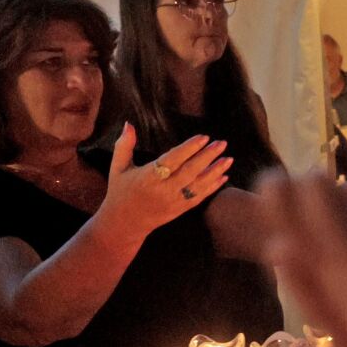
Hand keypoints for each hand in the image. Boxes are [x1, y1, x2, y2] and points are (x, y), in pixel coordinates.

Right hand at [100, 124, 230, 237]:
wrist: (124, 223)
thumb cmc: (121, 191)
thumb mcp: (118, 168)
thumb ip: (124, 145)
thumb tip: (129, 124)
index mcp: (148, 177)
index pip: (172, 160)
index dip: (189, 148)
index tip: (204, 137)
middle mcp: (163, 190)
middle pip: (190, 171)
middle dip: (208, 156)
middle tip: (222, 143)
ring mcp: (174, 201)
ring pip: (199, 185)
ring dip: (216, 171)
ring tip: (229, 158)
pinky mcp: (181, 209)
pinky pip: (200, 197)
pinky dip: (213, 187)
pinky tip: (224, 176)